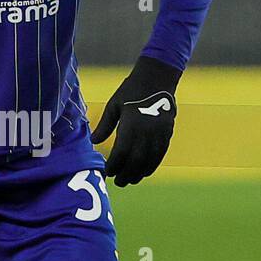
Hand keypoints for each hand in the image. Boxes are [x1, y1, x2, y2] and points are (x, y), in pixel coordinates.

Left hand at [90, 57, 179, 185]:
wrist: (158, 78)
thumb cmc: (131, 90)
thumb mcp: (114, 105)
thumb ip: (104, 126)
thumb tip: (93, 142)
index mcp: (131, 125)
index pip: (122, 153)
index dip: (114, 165)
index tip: (107, 171)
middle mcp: (146, 132)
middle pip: (136, 161)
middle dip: (126, 174)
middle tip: (118, 182)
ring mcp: (159, 134)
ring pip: (149, 161)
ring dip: (139, 173)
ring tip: (130, 180)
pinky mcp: (167, 133)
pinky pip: (160, 155)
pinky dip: (152, 166)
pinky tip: (144, 172)